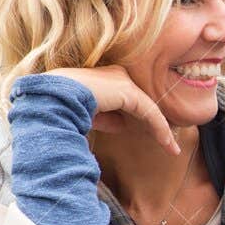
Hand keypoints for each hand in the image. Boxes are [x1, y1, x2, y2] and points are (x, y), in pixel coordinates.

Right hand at [46, 65, 178, 153]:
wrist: (52, 98)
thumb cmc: (64, 106)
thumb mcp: (90, 113)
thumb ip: (108, 116)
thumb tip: (124, 124)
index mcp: (106, 78)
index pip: (130, 99)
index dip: (141, 119)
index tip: (151, 136)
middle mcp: (118, 75)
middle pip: (143, 103)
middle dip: (156, 125)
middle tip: (169, 144)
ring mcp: (124, 81)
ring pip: (149, 109)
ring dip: (162, 131)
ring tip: (172, 149)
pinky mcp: (128, 92)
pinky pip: (150, 113)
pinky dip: (160, 129)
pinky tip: (167, 144)